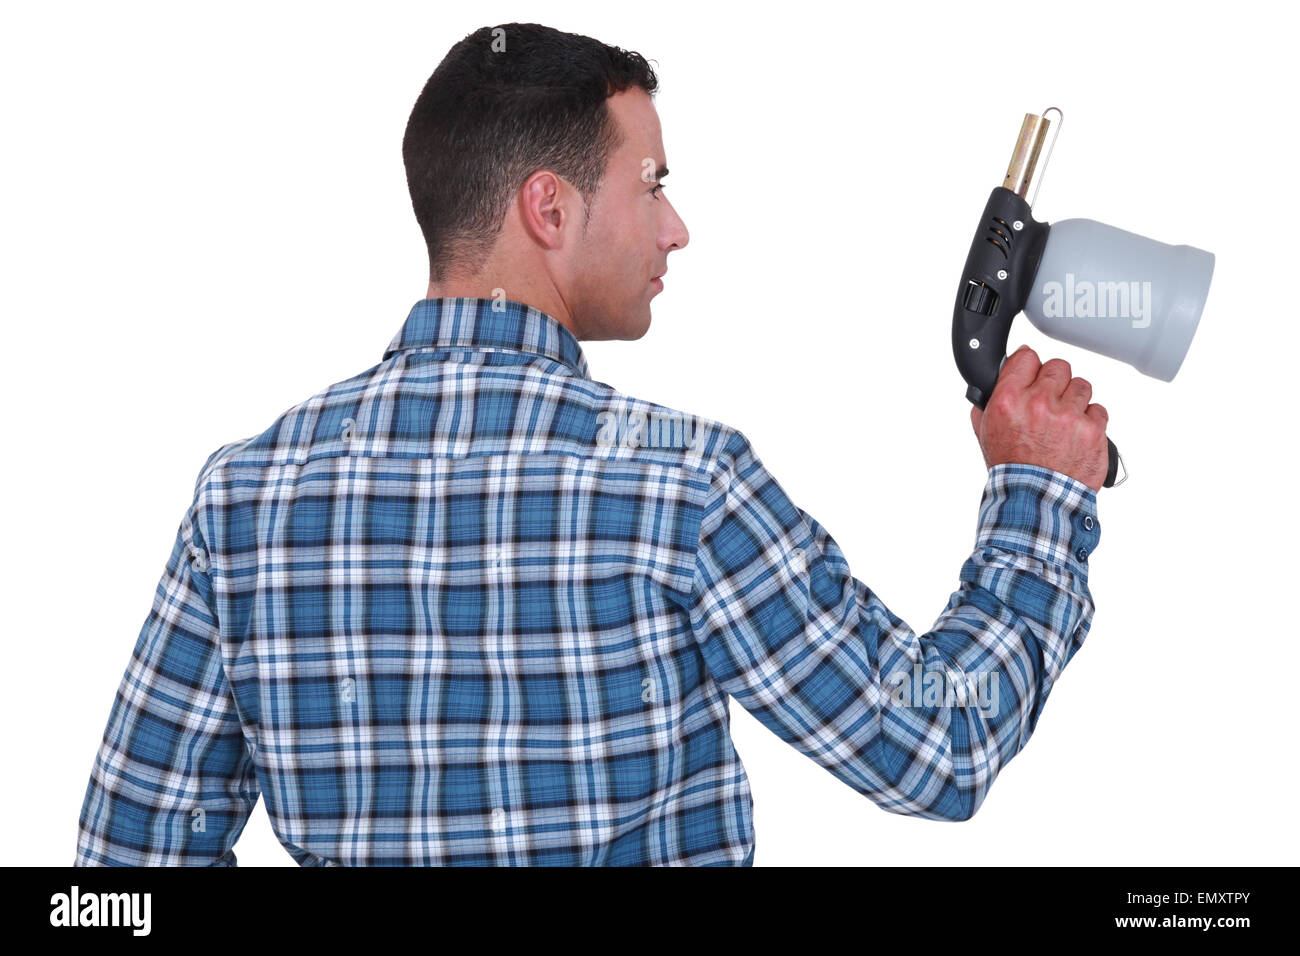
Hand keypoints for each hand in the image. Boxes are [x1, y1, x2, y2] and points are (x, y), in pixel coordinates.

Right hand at [970, 345, 1110, 491]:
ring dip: (1074, 400)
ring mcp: (1069, 415)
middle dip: (1054, 382)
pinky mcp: (1093, 429)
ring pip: (1081, 385)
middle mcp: (1039, 402)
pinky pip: (1098, 409)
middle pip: (1058, 366)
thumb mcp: (986, 435)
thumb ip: (987, 406)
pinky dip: (1090, 420)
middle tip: (1049, 401)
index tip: (1031, 374)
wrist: (1035, 500)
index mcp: (1008, 400)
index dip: (1029, 366)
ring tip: (1064, 421)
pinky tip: (1077, 434)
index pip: (1027, 356)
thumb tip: (989, 387)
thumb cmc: (1012, 471)